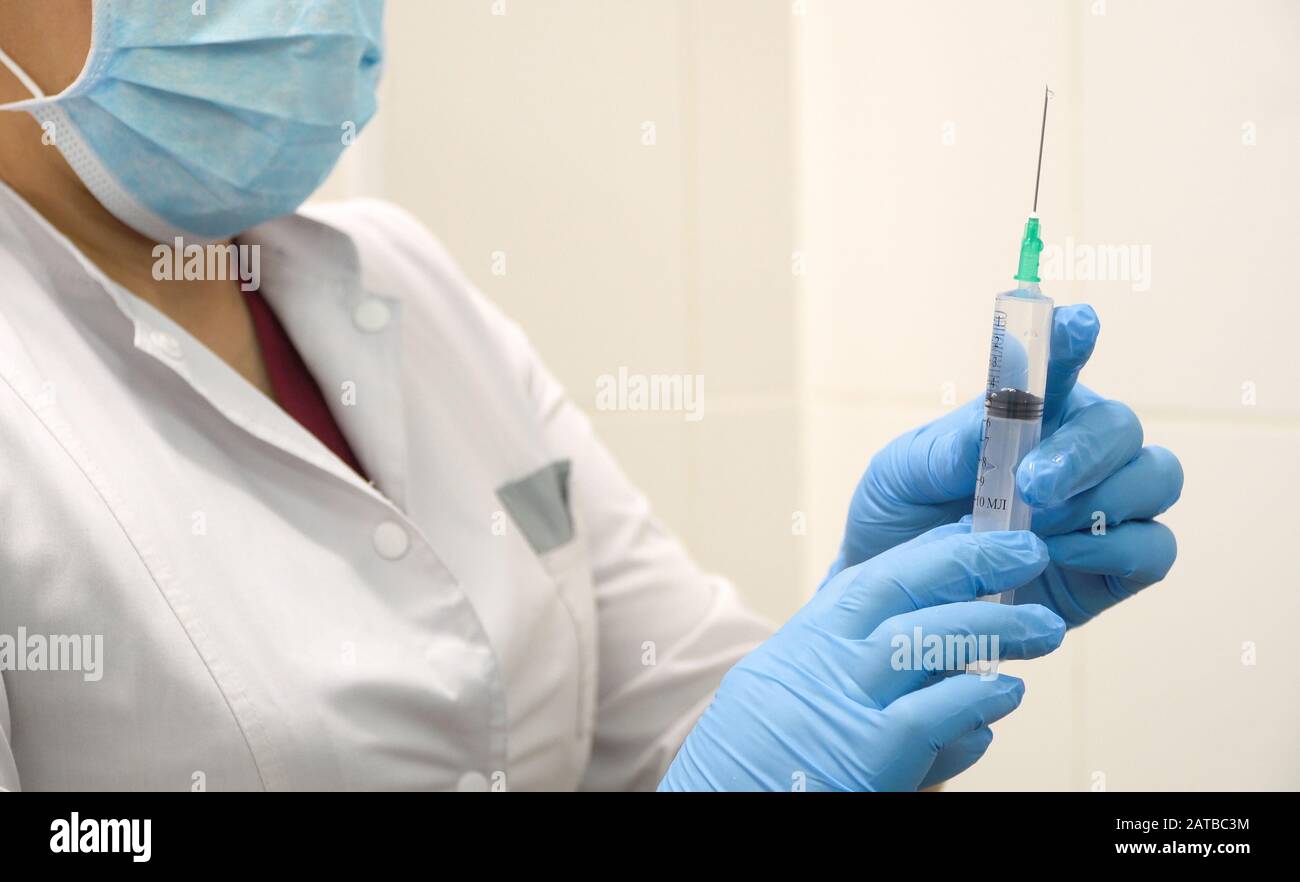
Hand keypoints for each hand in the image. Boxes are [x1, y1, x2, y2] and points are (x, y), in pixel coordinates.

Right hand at [659, 527, 1065, 790]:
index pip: (876, 574)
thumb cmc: (754, 758)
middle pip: (904, 588)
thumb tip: (900, 630)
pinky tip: (1008, 695)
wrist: (721, 806)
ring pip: (929, 640)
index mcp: (805, 639)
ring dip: (996, 629)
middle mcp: (823, 659)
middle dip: (971, 562)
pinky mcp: (867, 754)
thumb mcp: (780, 685)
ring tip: (1044, 630)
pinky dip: (978, 698)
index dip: (933, 547)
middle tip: (1028, 551)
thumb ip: (836, 655)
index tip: (979, 530)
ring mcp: (845, 702)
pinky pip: (935, 713)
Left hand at [828, 305, 1182, 626]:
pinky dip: (1113, 551)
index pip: (1060, 366)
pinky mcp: (1115, 568)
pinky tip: (1056, 560)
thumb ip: (946, 448)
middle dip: (1084, 451)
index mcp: (1028, 412)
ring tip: (1036, 527)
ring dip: (1103, 499)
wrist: (899, 600)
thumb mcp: (899, 476)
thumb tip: (992, 418)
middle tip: (1031, 484)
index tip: (1077, 322)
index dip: (1073, 340)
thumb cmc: (901, 520)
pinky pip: (1154, 549)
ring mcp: (1104, 508)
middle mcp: (1077, 451)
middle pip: (1121, 427)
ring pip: (1155, 478)